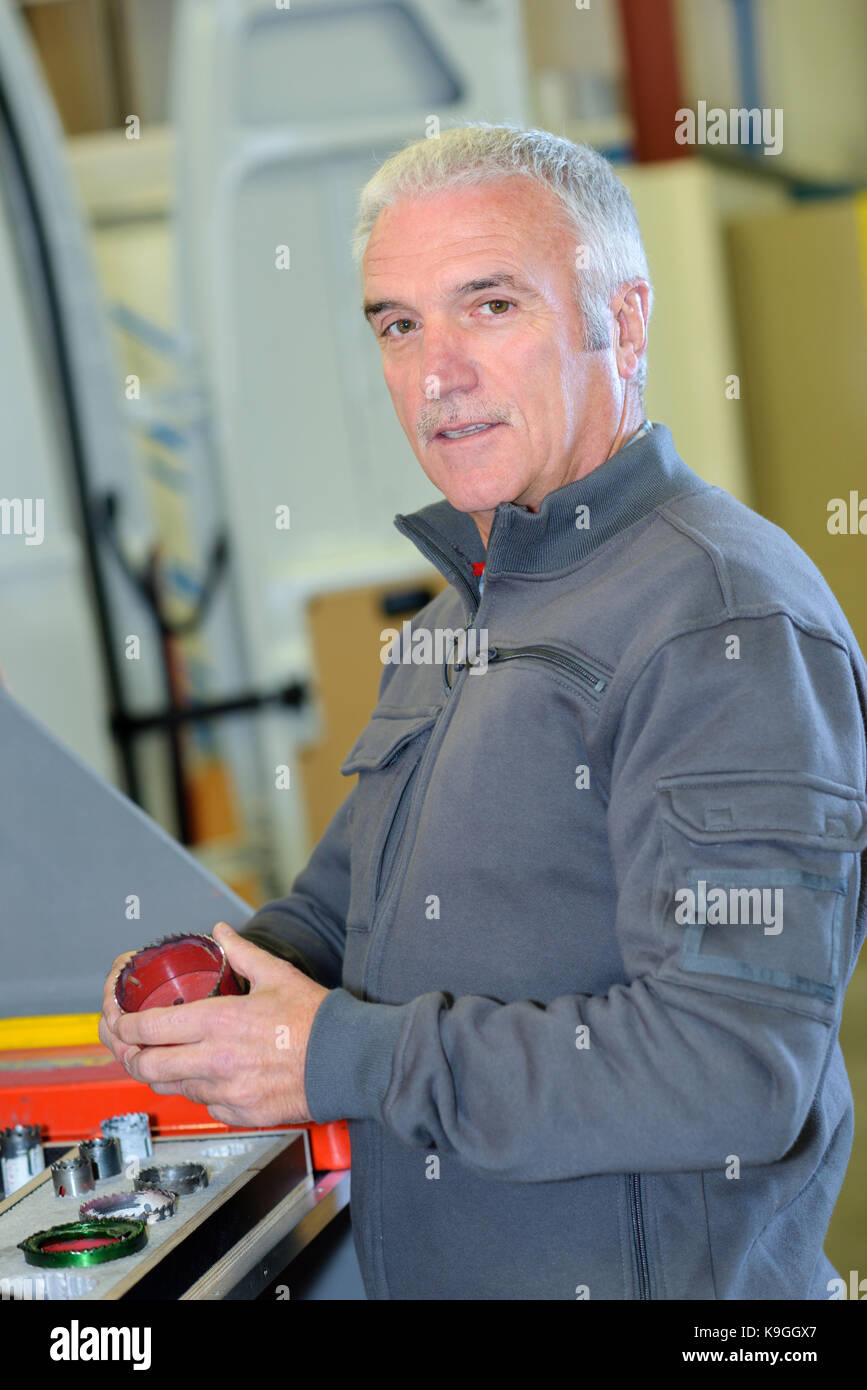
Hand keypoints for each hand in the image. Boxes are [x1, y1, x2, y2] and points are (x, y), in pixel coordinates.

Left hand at [100, 923, 329, 1126]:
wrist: (346, 1060)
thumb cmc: (315, 1020)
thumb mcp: (277, 974)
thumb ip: (241, 952)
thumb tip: (221, 932)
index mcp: (219, 1021)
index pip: (149, 1029)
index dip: (125, 1026)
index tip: (122, 1021)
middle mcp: (216, 1059)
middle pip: (146, 1066)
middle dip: (129, 1055)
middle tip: (130, 1046)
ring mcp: (226, 1090)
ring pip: (172, 1087)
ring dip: (162, 1073)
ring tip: (163, 1059)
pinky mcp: (239, 1112)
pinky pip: (204, 1104)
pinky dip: (198, 1090)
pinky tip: (204, 1075)